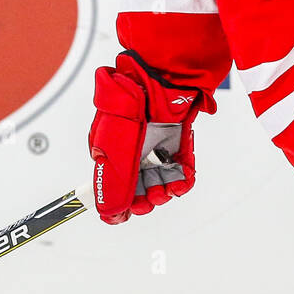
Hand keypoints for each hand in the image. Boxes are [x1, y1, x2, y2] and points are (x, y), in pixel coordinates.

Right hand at [87, 52, 209, 223]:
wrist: (158, 79)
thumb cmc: (128, 107)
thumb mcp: (113, 152)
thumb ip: (113, 184)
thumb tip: (110, 215)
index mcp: (111, 150)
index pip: (116, 184)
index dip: (124, 201)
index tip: (130, 211)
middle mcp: (133, 147)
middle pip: (141, 183)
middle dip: (147, 196)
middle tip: (153, 198)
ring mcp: (156, 142)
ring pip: (162, 175)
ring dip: (166, 188)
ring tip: (168, 189)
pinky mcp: (177, 137)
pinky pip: (181, 164)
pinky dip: (183, 176)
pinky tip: (182, 182)